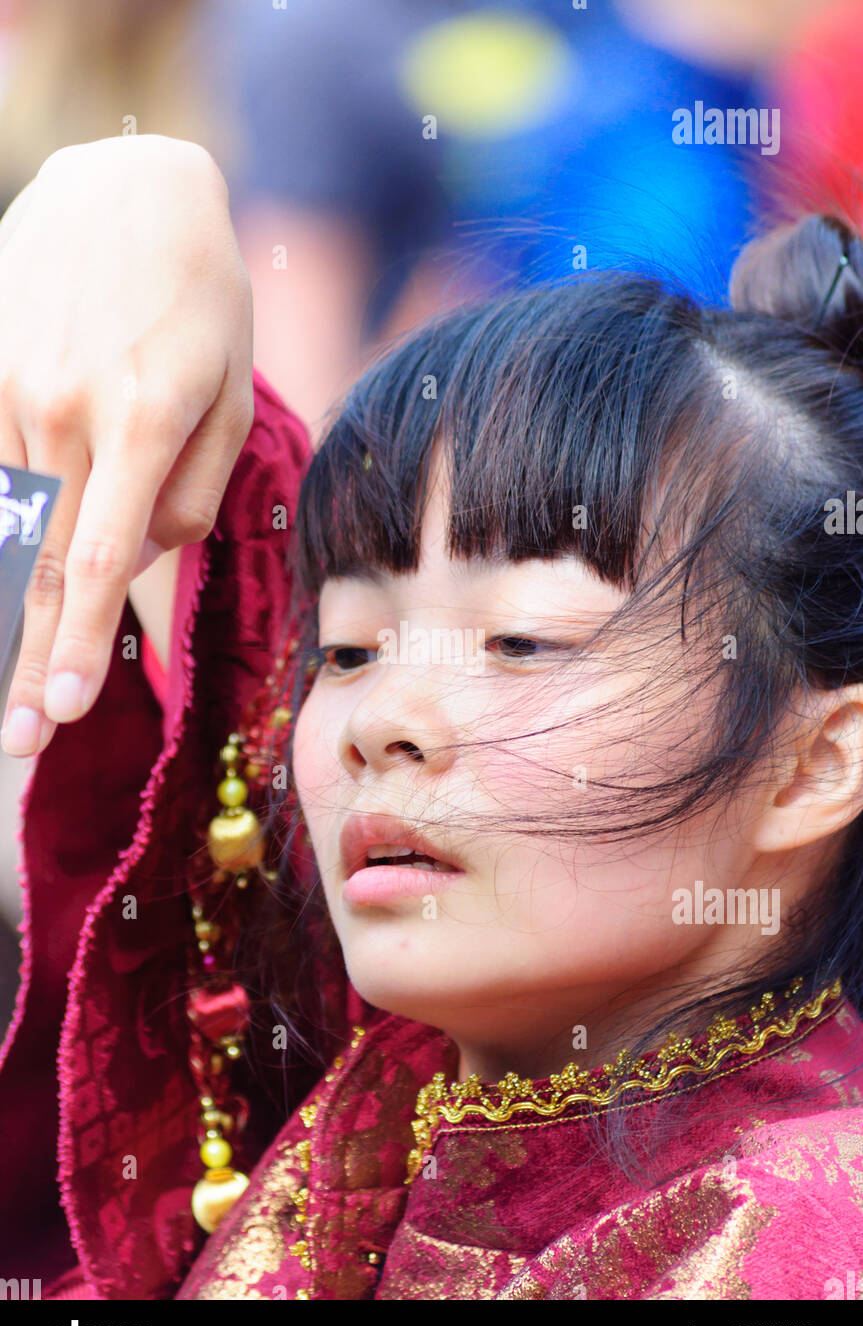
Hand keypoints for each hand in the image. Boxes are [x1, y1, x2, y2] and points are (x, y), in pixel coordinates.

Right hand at [0, 135, 253, 755]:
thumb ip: (194, 486)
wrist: (128, 186)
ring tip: (0, 693)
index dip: (76, 641)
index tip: (60, 712)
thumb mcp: (233, 390)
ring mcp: (11, 387)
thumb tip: (143, 558)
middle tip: (16, 743)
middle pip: (35, 561)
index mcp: (143, 419)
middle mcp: (65, 409)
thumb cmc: (203, 298)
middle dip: (24, 660)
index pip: (98, 557)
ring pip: (0, 523)